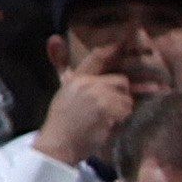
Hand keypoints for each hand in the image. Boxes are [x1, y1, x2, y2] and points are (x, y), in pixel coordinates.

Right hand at [35, 39, 138, 165]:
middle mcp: (88, 83)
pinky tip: (108, 127)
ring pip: (127, 97)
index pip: (98, 57)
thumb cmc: (62, 121)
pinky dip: (123, 120)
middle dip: (121, 96)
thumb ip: (62, 66)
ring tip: (105, 121)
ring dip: (122, 111)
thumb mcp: (63, 90)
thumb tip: (54, 36)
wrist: (58, 145)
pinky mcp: (108, 109)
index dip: (114, 48)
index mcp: (77, 78)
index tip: (127, 39)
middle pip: (121, 81)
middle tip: (109, 111)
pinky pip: (128, 111)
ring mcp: (98, 96)